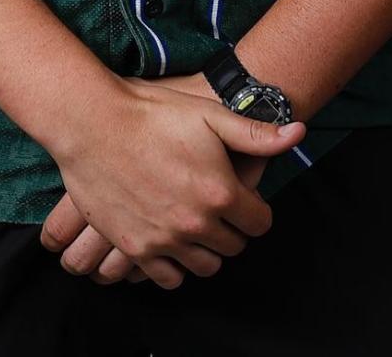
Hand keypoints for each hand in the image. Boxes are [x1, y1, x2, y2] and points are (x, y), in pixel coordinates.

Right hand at [40, 70, 295, 287]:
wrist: (93, 123)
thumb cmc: (152, 114)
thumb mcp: (208, 115)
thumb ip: (255, 133)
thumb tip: (298, 132)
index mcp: (220, 194)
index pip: (260, 224)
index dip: (255, 211)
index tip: (244, 200)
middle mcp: (196, 225)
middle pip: (233, 247)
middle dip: (232, 230)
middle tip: (219, 209)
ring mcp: (164, 241)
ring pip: (204, 266)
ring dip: (206, 250)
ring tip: (196, 225)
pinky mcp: (135, 249)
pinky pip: (168, 278)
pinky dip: (174, 266)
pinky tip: (170, 242)